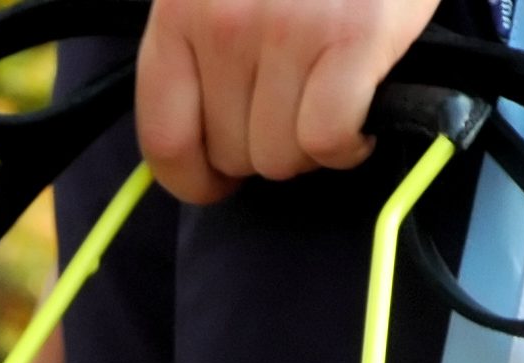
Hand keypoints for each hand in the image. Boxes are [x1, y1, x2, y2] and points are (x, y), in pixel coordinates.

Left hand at [136, 0, 440, 204]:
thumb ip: (197, 54)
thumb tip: (193, 151)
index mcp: (179, 11)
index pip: (163, 137)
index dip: (191, 180)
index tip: (215, 183)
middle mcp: (225, 21)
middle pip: (230, 154)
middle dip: (264, 148)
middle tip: (294, 109)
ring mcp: (288, 29)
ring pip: (280, 156)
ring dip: (309, 147)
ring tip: (328, 100)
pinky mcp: (353, 36)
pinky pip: (328, 139)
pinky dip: (348, 145)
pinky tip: (360, 117)